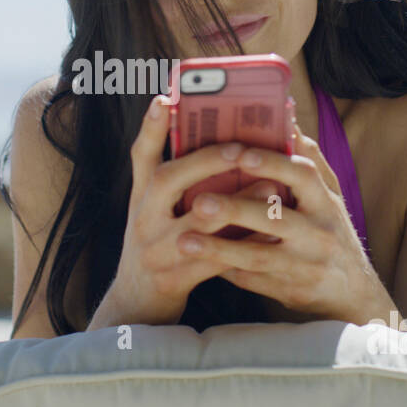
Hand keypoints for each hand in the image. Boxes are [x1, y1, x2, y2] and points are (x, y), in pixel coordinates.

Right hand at [91, 94, 261, 327]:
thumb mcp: (153, 212)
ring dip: (236, 201)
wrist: (137, 309)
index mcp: (139, 198)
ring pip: (199, 220)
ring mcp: (157, 250)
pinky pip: (216, 258)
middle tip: (240, 146)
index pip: (140, 156)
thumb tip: (216, 144)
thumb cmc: (156, 248)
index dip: (151, 128)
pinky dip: (244, 244)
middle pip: (167, 181)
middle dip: (206, 161)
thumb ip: (175, 182)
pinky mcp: (175, 278)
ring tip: (269, 185)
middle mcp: (142, 219)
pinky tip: (270, 232)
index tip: (166, 98)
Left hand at [175, 121, 393, 323]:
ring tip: (183, 241)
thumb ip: (308, 159)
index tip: (242, 153)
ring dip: (219, 248)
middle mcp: (318, 233)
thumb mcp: (329, 196)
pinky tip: (197, 262)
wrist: (352, 293)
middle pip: (275, 219)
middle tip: (198, 202)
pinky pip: (253, 281)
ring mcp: (304, 266)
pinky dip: (225, 270)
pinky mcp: (290, 291)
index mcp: (326, 202)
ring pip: (258, 256)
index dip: (273, 163)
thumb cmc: (330, 231)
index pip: (303, 176)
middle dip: (236, 210)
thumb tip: (287, 116)